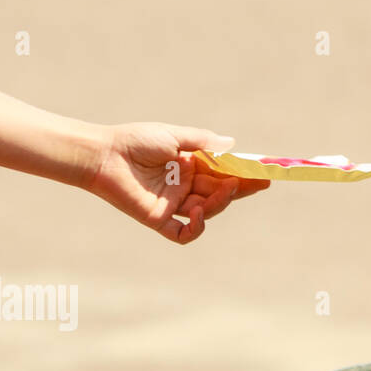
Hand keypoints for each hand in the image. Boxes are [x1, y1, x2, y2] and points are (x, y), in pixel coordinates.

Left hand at [84, 122, 269, 243]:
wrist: (104, 155)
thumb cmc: (135, 141)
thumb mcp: (172, 136)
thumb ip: (202, 142)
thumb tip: (232, 145)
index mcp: (189, 165)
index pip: (223, 172)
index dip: (244, 173)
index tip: (266, 171)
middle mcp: (184, 186)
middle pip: (219, 192)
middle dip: (241, 188)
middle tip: (261, 183)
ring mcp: (172, 204)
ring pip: (207, 210)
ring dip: (220, 202)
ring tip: (226, 188)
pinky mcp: (158, 219)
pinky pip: (183, 233)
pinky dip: (196, 228)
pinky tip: (199, 213)